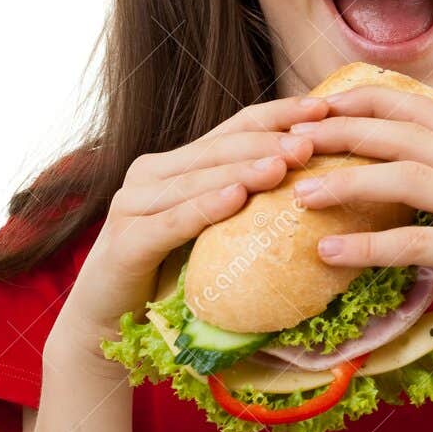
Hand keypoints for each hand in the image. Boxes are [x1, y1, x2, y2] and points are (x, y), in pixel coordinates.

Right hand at [50, 95, 325, 373]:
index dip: (279, 114)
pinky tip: (235, 199)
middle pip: (220, 148)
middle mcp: (152, 174)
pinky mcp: (125, 242)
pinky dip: (204, 208)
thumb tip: (317, 180)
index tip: (323, 108)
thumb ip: (246, 199)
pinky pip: (172, 222)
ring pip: (198, 180)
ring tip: (283, 165)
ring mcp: (133, 204)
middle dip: (268, 142)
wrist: (109, 323)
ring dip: (243, 171)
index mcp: (178, 163)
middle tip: (310, 143)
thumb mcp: (216, 229)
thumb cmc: (172, 273)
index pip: (236, 127)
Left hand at [284, 86, 432, 378]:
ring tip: (300, 194)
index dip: (365, 101)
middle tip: (292, 140)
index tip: (316, 107)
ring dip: (347, 182)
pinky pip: (416, 242)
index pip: (420, 109)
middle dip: (343, 132)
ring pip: (408, 178)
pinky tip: (327, 253)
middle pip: (405, 135)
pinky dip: (366, 246)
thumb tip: (387, 179)